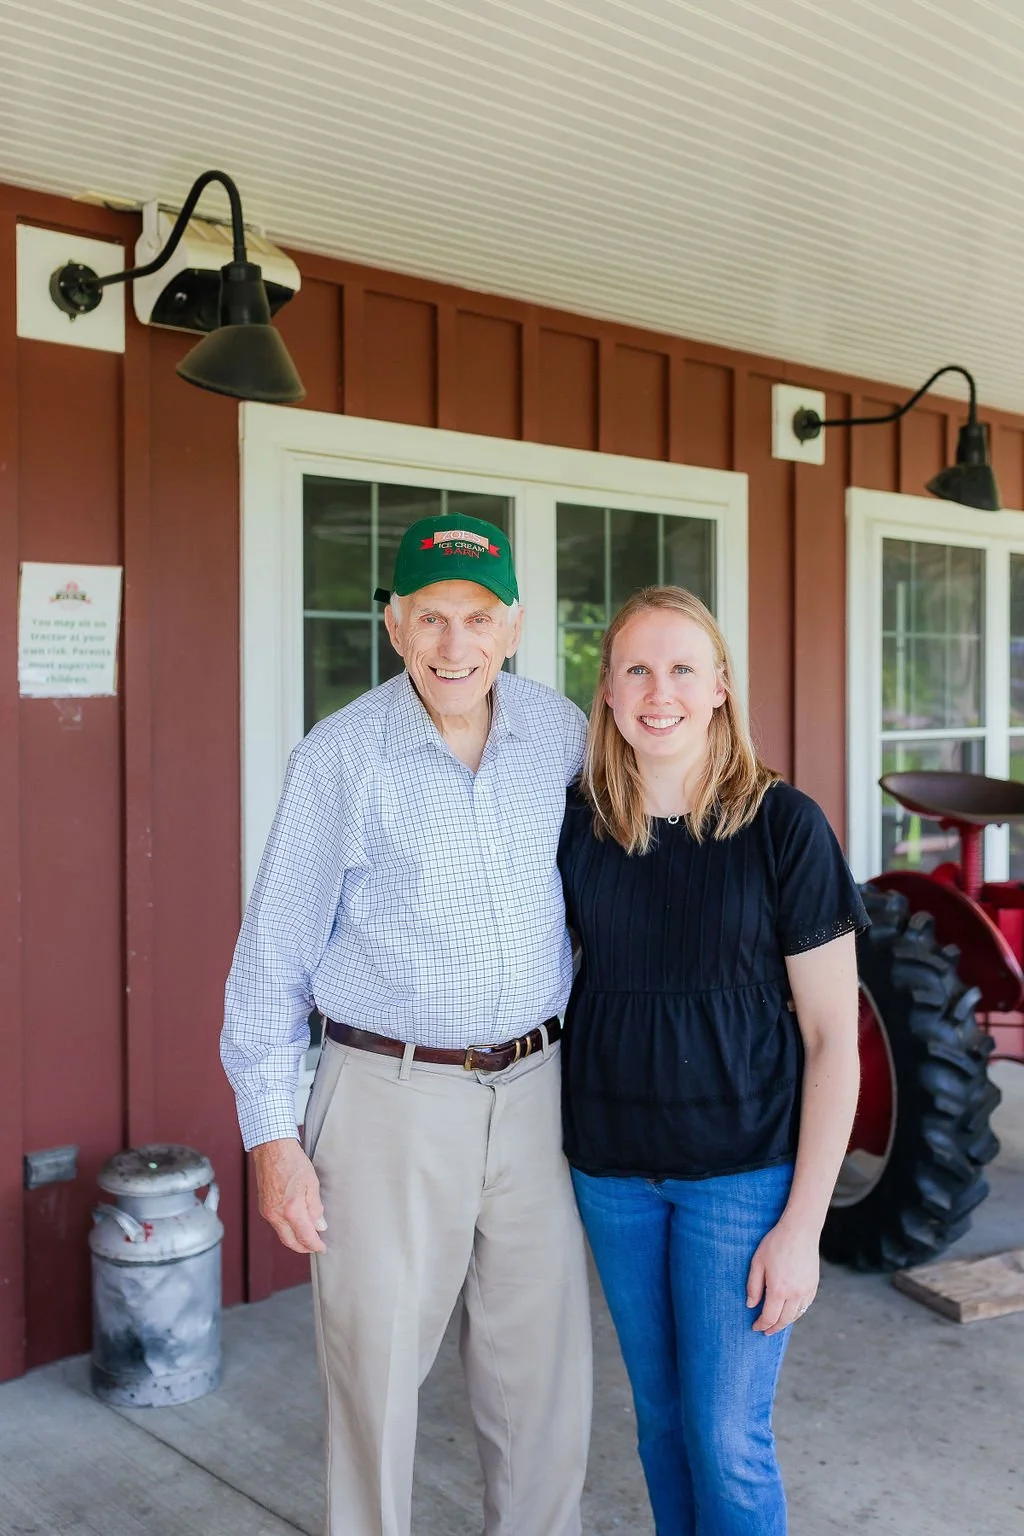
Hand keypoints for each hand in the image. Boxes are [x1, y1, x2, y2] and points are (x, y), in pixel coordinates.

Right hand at [252, 1138, 327, 1254]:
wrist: (272, 1149)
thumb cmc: (292, 1161)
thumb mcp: (312, 1183)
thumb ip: (316, 1208)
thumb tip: (320, 1226)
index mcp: (291, 1209)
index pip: (305, 1236)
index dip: (315, 1245)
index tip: (322, 1247)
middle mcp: (276, 1214)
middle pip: (291, 1242)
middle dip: (304, 1248)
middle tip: (316, 1246)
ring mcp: (268, 1212)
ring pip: (282, 1235)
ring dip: (295, 1240)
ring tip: (308, 1237)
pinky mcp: (264, 1207)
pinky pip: (276, 1225)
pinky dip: (287, 1230)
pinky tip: (296, 1225)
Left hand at [746, 1218, 818, 1334]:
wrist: (800, 1231)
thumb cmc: (776, 1243)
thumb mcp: (758, 1262)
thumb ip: (753, 1286)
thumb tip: (751, 1305)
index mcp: (778, 1290)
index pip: (769, 1317)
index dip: (761, 1325)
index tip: (755, 1327)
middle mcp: (795, 1294)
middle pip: (784, 1320)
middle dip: (773, 1328)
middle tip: (765, 1331)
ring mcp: (806, 1291)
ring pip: (796, 1315)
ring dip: (786, 1322)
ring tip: (777, 1323)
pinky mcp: (814, 1285)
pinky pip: (806, 1305)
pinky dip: (797, 1312)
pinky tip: (791, 1310)